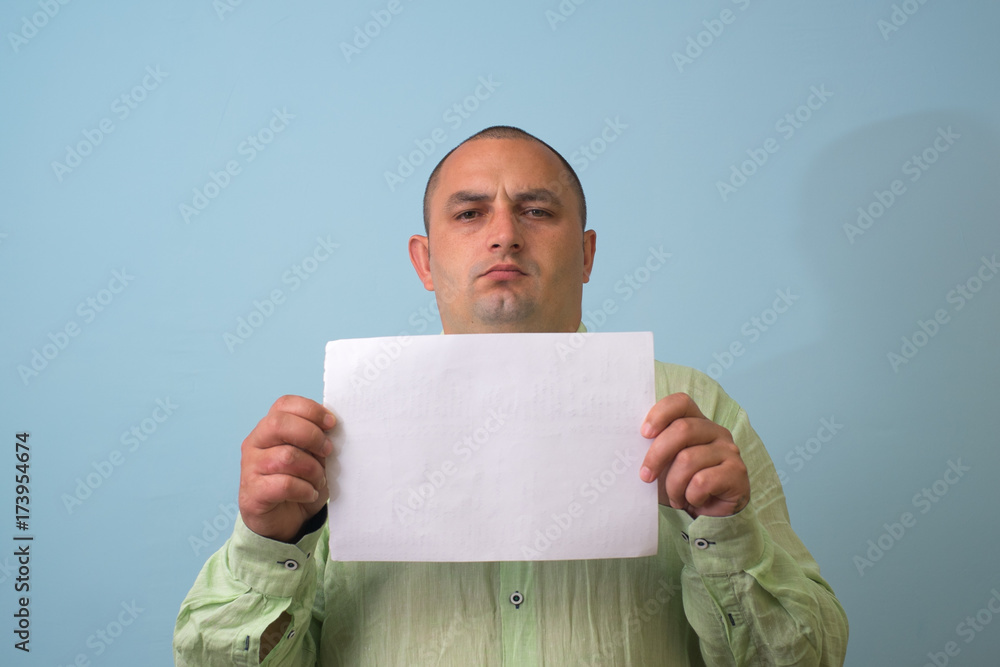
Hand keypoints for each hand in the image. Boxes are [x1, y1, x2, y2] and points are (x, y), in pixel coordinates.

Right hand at [239, 395, 334, 541]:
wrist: (283, 521)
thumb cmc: (299, 482)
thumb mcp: (312, 456)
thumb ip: (316, 439)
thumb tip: (332, 427)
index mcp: (269, 428)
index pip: (284, 404)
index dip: (311, 410)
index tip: (332, 424)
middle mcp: (254, 443)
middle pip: (279, 424)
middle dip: (311, 435)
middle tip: (327, 451)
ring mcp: (250, 467)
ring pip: (286, 457)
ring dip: (312, 469)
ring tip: (318, 479)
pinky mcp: (252, 492)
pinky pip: (284, 485)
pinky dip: (304, 490)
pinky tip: (309, 493)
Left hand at [638, 392, 749, 517]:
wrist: (710, 518)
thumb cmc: (684, 486)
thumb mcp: (667, 464)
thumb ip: (657, 447)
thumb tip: (629, 442)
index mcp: (698, 423)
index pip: (681, 402)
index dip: (660, 413)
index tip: (644, 434)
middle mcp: (717, 432)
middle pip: (681, 429)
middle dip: (657, 455)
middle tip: (646, 476)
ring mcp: (730, 451)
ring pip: (688, 459)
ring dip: (673, 484)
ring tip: (675, 497)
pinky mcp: (737, 473)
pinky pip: (702, 481)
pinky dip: (690, 496)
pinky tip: (693, 501)